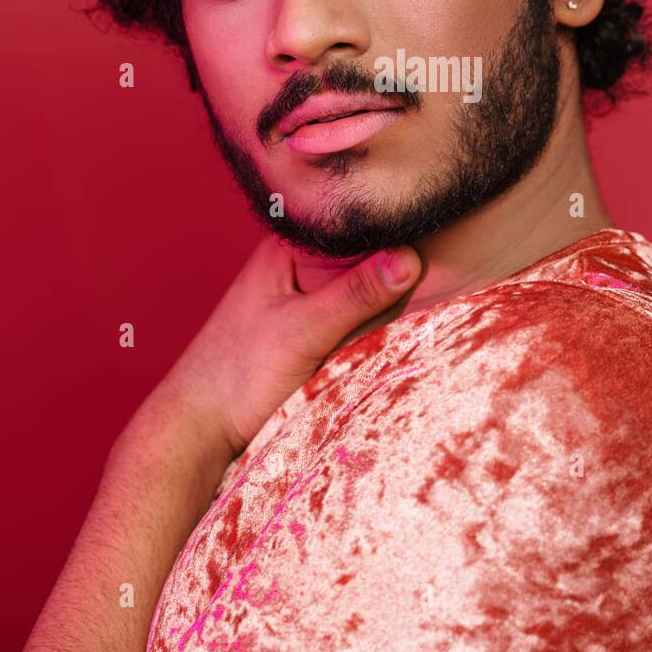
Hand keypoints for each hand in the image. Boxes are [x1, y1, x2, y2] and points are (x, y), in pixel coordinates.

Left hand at [154, 235, 421, 463]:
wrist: (201, 428)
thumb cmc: (238, 375)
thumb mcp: (303, 332)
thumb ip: (355, 295)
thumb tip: (411, 258)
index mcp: (291, 246)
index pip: (358, 223)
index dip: (400, 226)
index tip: (447, 230)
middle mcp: (304, 262)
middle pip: (369, 251)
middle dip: (404, 260)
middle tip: (450, 262)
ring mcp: (313, 294)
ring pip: (371, 284)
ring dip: (396, 293)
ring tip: (440, 285)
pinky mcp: (320, 325)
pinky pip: (363, 312)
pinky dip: (383, 317)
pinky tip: (410, 315)